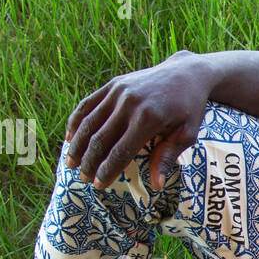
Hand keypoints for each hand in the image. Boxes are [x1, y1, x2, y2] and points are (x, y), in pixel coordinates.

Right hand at [64, 50, 213, 190]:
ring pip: (89, 122)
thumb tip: (156, 185)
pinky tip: (69, 137)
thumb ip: (167, 157)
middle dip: (89, 162)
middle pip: (100, 139)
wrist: (187, 73)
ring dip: (77, 144)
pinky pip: (88, 104)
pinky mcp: (113, 84)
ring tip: (71, 163)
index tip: (99, 185)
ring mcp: (118, 91)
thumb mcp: (187, 134)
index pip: (120, 151)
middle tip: (84, 178)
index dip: (107, 170)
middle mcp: (129, 103)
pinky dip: (76, 121)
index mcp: (148, 118)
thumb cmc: (189, 109)